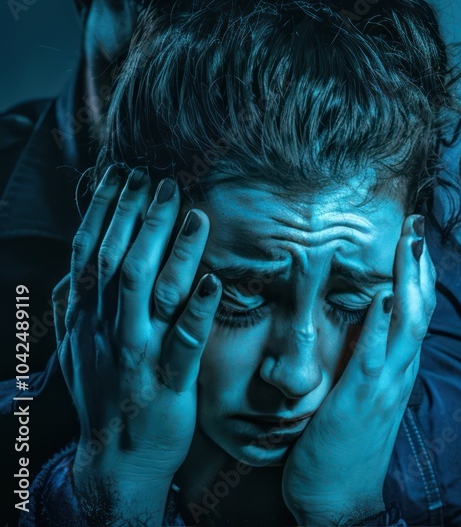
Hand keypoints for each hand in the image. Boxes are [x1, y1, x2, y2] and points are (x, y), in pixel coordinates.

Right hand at [55, 167, 221, 520]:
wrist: (118, 458)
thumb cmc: (107, 395)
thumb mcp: (81, 347)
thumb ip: (79, 306)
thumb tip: (75, 269)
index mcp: (86, 317)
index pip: (91, 250)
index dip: (106, 209)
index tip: (122, 171)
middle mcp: (108, 329)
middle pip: (120, 260)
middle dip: (139, 215)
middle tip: (160, 177)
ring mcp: (138, 354)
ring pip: (151, 292)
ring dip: (173, 250)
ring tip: (195, 213)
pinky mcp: (168, 381)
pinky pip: (184, 342)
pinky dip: (198, 312)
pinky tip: (216, 284)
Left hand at [282, 214, 435, 523]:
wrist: (339, 499)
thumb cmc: (344, 448)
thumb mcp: (360, 396)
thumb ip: (366, 360)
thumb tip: (362, 326)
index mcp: (399, 368)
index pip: (416, 311)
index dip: (418, 273)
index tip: (414, 238)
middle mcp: (400, 371)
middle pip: (420, 307)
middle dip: (419, 264)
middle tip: (416, 223)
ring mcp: (385, 384)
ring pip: (407, 323)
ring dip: (409, 280)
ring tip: (409, 242)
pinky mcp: (361, 398)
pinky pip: (375, 354)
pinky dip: (382, 323)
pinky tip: (384, 295)